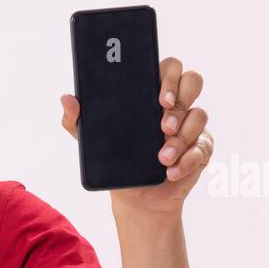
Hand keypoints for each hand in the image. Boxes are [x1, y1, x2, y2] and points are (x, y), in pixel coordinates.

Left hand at [60, 56, 214, 215]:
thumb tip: (66, 99)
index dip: (169, 77)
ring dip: (180, 137)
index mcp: (152, 93)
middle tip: (162, 124)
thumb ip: (76, 120)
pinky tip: (171, 171)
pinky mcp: (201, 148)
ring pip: (199, 115)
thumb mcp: (92, 142)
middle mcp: (176, 104)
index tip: (159, 97)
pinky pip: (202, 147)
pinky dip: (187, 161)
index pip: (169, 68)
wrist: (135, 199)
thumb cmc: (117, 161)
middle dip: (180, 100)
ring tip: (162, 157)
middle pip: (193, 81)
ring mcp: (192, 125)